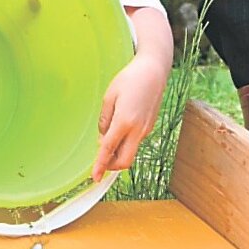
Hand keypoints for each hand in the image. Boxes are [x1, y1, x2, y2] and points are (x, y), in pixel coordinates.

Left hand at [93, 53, 166, 181]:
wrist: (154, 71)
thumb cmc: (130, 80)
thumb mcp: (110, 97)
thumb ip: (104, 120)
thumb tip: (103, 138)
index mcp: (124, 122)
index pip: (109, 149)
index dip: (100, 165)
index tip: (95, 177)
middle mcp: (138, 130)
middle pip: (125, 160)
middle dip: (112, 166)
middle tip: (100, 163)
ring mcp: (146, 129)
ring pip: (131, 151)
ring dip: (118, 152)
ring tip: (108, 139)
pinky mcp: (150, 126)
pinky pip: (135, 141)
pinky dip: (125, 142)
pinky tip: (119, 129)